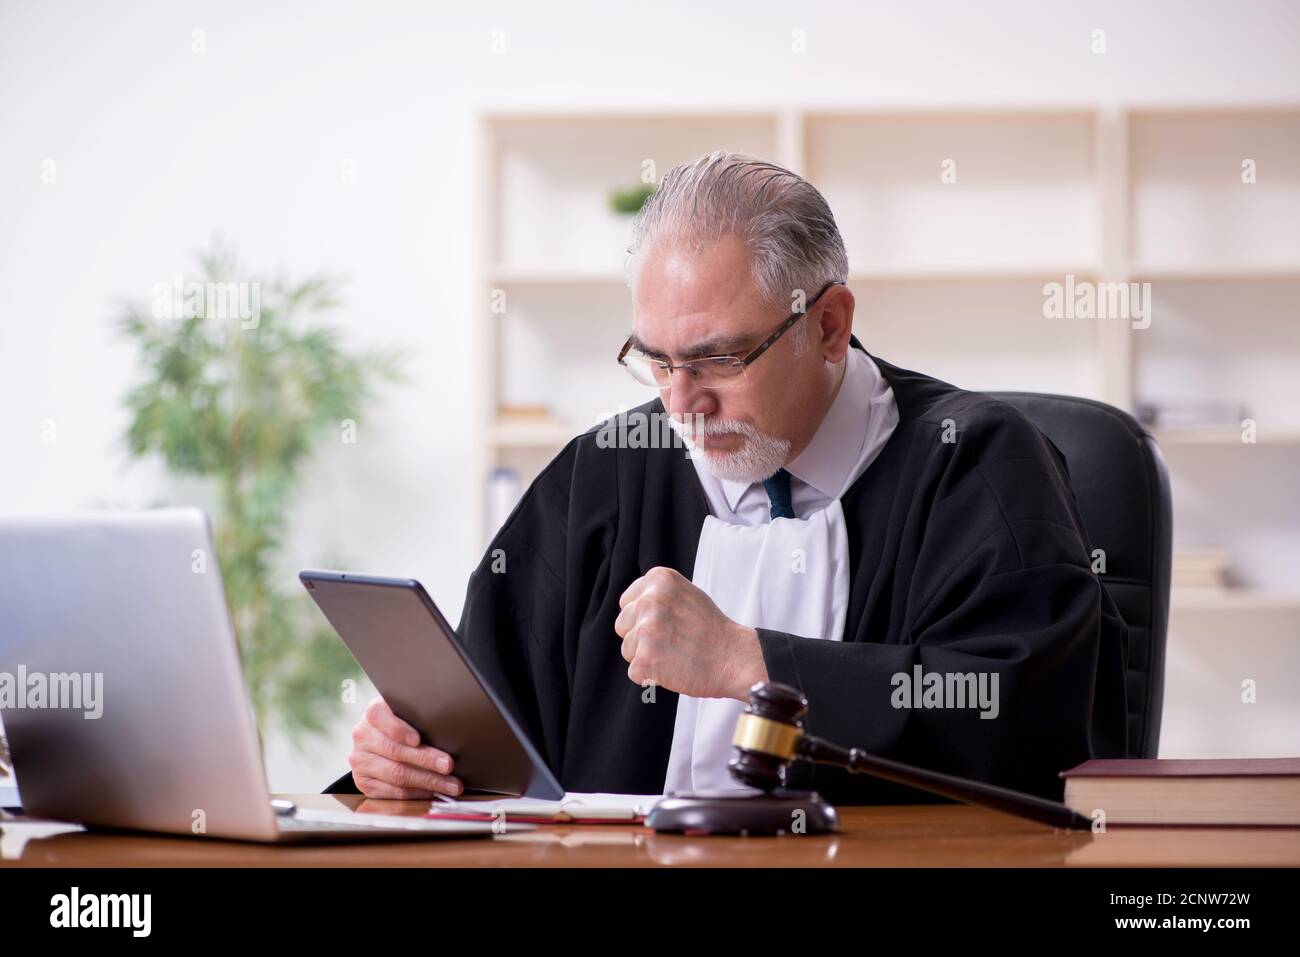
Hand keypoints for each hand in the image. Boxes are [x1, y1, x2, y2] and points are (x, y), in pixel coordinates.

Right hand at [348, 697, 463, 798]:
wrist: (381, 742)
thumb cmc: (406, 724)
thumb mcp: (410, 713)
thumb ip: (421, 716)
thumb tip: (451, 729)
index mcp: (374, 714)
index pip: (379, 716)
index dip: (399, 729)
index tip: (418, 739)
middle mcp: (363, 736)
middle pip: (395, 750)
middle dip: (426, 760)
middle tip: (448, 765)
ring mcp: (360, 761)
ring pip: (396, 774)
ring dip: (428, 781)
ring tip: (451, 784)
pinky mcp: (364, 782)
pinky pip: (394, 792)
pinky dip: (418, 793)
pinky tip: (435, 792)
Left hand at [615, 566, 767, 699]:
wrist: (734, 657)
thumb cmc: (712, 629)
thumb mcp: (686, 593)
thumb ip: (657, 594)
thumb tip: (632, 605)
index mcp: (658, 579)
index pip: (627, 602)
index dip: (644, 618)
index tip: (667, 624)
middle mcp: (649, 600)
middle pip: (622, 625)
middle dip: (641, 637)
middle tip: (672, 641)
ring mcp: (646, 630)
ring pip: (627, 649)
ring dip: (646, 656)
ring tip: (675, 653)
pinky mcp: (644, 659)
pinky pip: (635, 671)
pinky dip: (651, 676)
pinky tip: (674, 667)